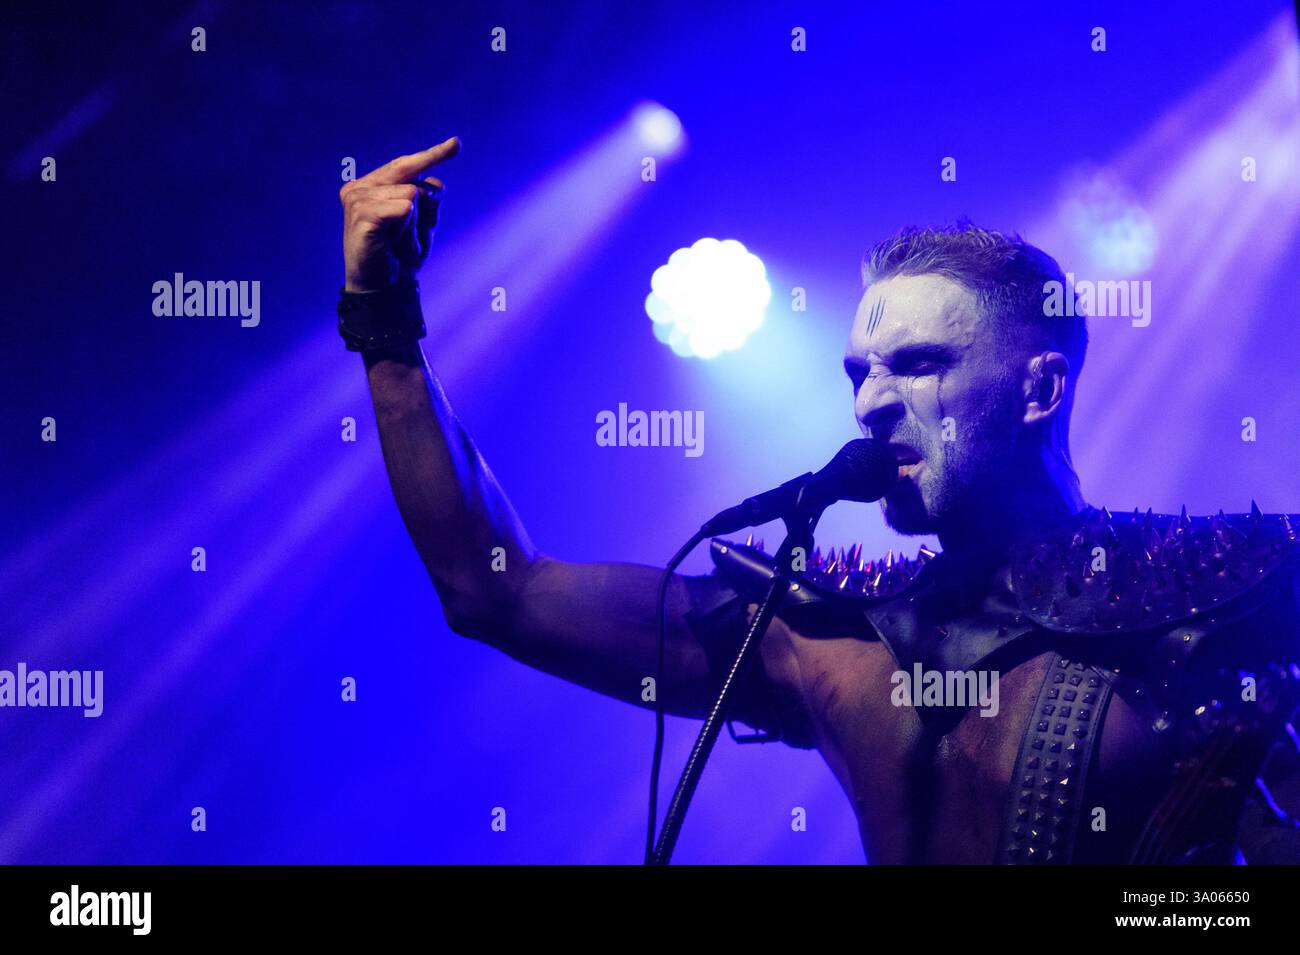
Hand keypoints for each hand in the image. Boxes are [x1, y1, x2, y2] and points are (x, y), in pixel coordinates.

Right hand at [340, 136, 460, 291]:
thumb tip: (434, 182)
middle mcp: (360, 188)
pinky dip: (406, 228)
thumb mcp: (422, 224)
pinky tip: (389, 242)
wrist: (383, 289)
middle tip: (411, 230)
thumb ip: (429, 201)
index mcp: (371, 186)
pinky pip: (404, 208)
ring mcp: (358, 199)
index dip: (432, 155)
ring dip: (412, 223)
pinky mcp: (361, 214)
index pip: (405, 164)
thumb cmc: (400, 256)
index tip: (457, 144)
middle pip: (410, 174)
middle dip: (422, 201)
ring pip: (410, 193)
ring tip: (395, 242)